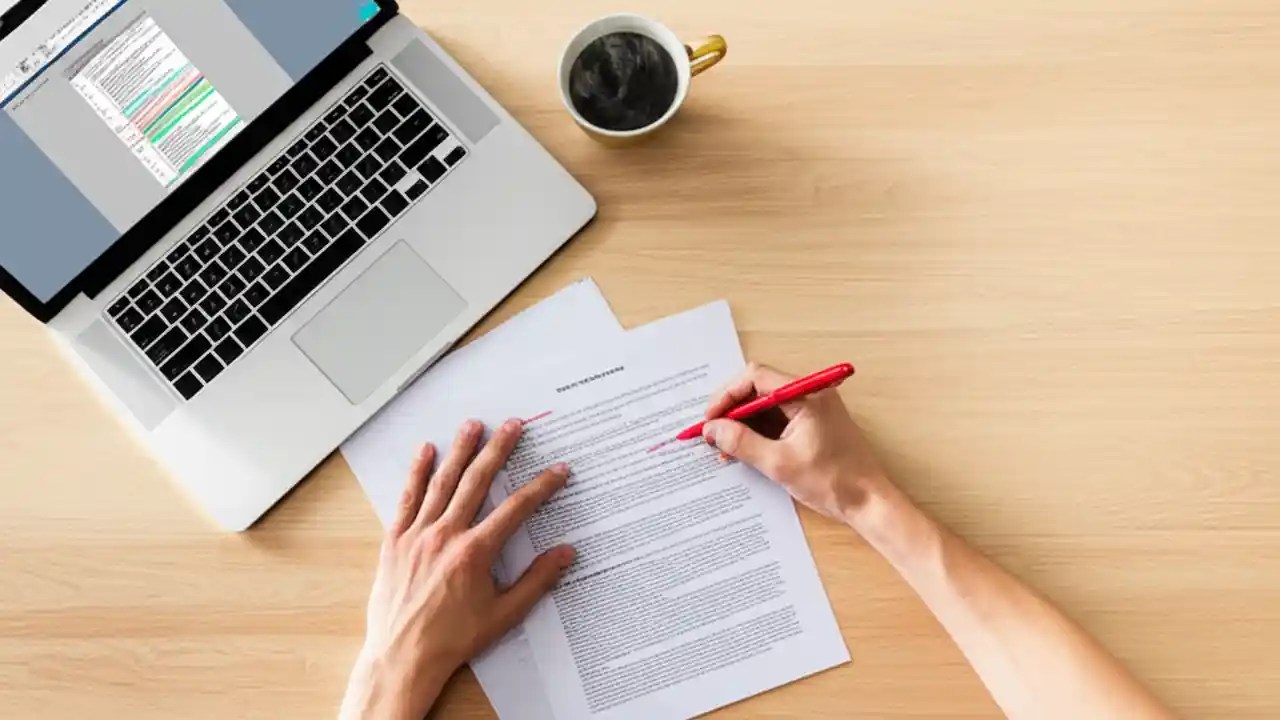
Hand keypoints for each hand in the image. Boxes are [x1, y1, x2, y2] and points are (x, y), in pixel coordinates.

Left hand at [340, 419, 574, 719]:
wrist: (403, 657)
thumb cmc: (453, 639)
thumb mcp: (504, 614)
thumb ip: (537, 580)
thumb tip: (564, 554)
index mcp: (475, 552)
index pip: (516, 508)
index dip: (541, 486)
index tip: (557, 470)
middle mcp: (445, 536)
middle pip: (477, 482)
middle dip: (498, 450)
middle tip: (513, 425)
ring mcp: (417, 535)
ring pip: (442, 483)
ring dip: (459, 451)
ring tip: (472, 425)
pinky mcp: (395, 541)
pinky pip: (407, 499)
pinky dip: (417, 473)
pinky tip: (425, 452)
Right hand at [702, 363, 895, 530]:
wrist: (869, 502)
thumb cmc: (833, 482)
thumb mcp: (779, 464)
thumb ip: (742, 442)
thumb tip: (712, 429)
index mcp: (806, 394)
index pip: (755, 377)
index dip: (726, 395)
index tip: (710, 419)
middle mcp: (810, 394)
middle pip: (758, 389)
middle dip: (732, 411)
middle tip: (712, 435)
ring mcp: (812, 409)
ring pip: (765, 406)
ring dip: (743, 425)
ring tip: (724, 448)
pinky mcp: (812, 424)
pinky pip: (777, 420)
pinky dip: (758, 433)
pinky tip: (743, 451)